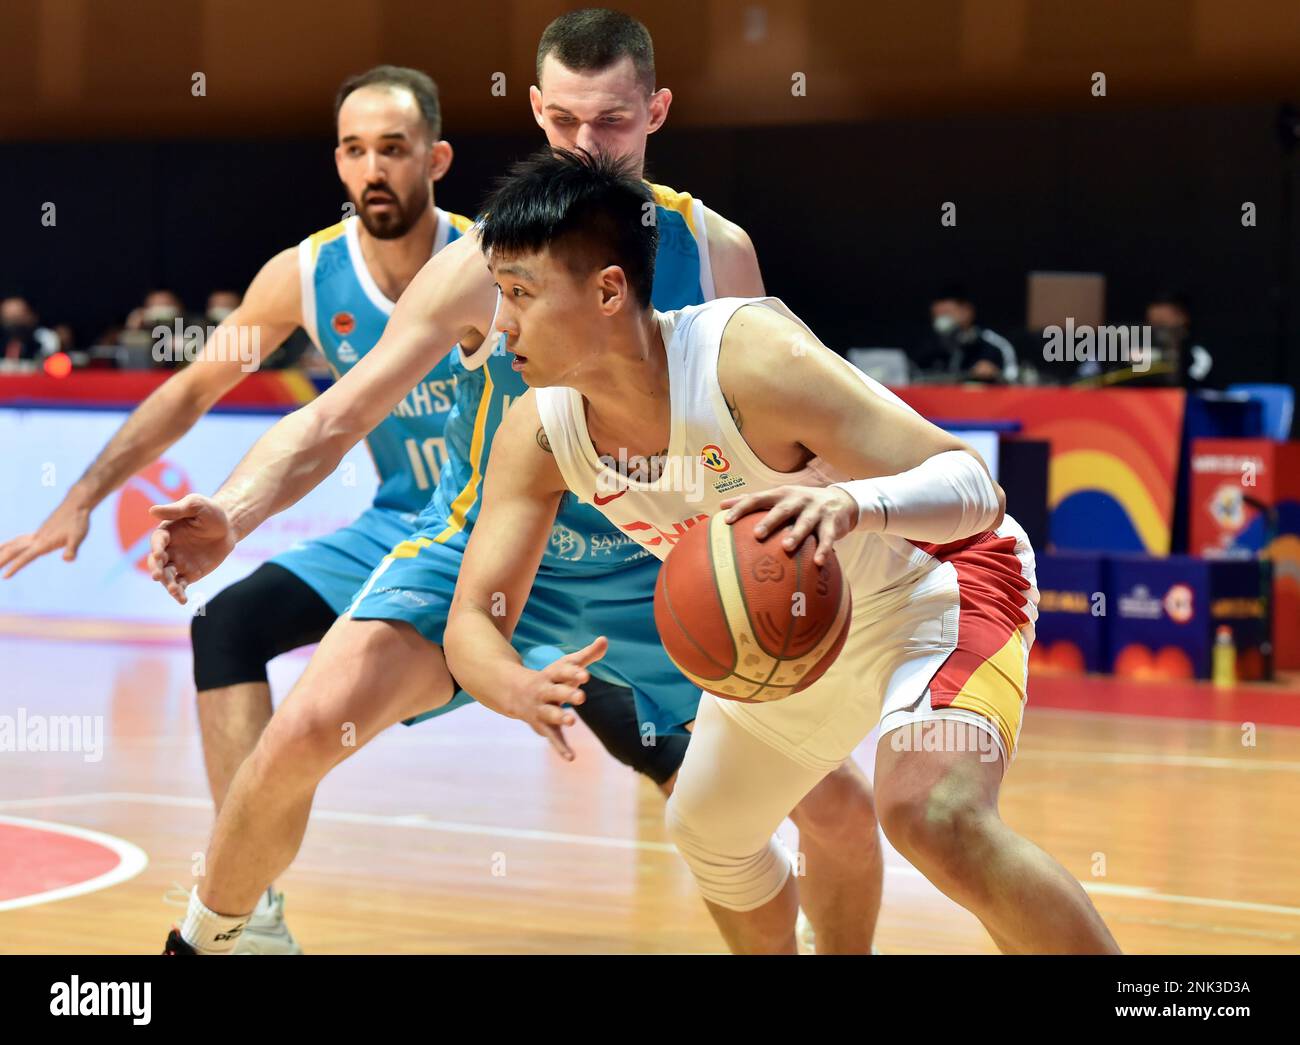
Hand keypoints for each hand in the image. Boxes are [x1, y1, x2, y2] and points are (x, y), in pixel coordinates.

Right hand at [0, 494, 91, 578]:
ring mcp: (37, 534)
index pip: (25, 557)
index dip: (15, 567)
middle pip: (14, 550)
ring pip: (14, 544)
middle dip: (2, 559)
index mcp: (43, 543)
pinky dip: (10, 544)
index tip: (5, 576)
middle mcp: (36, 538)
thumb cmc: (78, 521)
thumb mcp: (78, 537)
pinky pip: (20, 540)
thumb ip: (72, 549)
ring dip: (2, 551)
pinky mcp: (39, 531)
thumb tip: (67, 559)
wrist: (77, 503)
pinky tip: (7, 546)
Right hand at [146, 494, 236, 603]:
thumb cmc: (210, 512)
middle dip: (156, 569)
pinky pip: (180, 585)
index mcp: (166, 532)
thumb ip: (176, 509)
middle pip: (157, 562)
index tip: (158, 554)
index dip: (156, 548)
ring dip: (167, 584)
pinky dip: (179, 593)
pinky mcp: (189, 574)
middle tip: (158, 576)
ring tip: (173, 590)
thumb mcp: (196, 505)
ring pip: (167, 576)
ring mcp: (178, 563)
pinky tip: (182, 599)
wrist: (228, 527)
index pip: (157, 541)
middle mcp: (168, 550)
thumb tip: (151, 511)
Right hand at [508, 637, 607, 761]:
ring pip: (550, 714)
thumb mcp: (565, 664)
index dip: (573, 673)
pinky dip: (561, 748)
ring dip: (560, 717)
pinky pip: (552, 738)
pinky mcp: (544, 726)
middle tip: (581, 697)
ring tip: (572, 721)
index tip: (585, 675)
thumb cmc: (550, 677)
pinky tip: (571, 757)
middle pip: (556, 692)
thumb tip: (605, 640)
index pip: (562, 672)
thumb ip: (586, 654)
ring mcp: (542, 710)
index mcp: (551, 676)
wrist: (516, 693)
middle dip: (567, 694)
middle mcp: (544, 692)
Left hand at [720, 484, 858, 564]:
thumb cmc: (799, 503)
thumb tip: (720, 505)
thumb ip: (751, 501)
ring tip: (786, 547)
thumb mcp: (778, 498)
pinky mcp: (832, 524)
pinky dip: (823, 550)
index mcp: (781, 494)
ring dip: (796, 534)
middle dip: (770, 521)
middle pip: (782, 510)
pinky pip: (827, 538)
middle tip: (757, 534)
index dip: (742, 508)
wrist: (840, 500)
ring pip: (805, 523)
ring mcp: (816, 511)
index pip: (757, 498)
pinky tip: (818, 562)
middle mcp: (798, 500)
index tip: (726, 520)